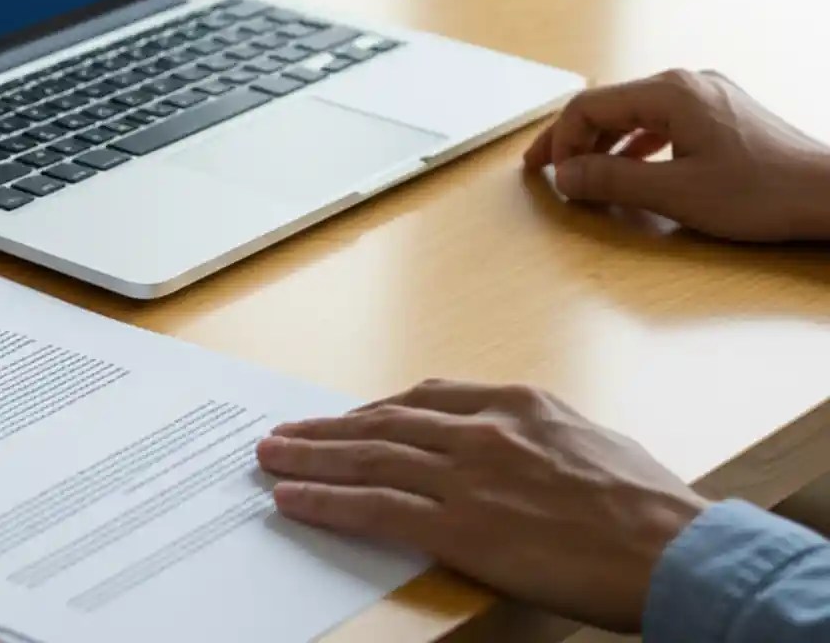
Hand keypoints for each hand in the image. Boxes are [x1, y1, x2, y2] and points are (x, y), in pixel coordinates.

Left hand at [255, 380, 707, 631]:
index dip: (373, 410)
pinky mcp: (460, 526)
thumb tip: (510, 444)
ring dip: (309, 458)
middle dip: (325, 430)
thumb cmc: (649, 503)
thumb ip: (537, 434)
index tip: (344, 418)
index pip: (424, 398)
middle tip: (281, 433)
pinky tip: (293, 500)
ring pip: (367, 457)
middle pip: (382, 422)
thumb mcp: (591, 442)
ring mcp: (467, 476)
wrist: (677, 547)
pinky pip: (376, 508)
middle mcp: (482, 429)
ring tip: (269, 458)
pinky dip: (326, 501)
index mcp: (517, 403)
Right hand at [524, 68, 829, 241]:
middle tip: (544, 172)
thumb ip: (610, 181)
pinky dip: (631, 145)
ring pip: (631, 114)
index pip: (588, 106)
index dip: (560, 142)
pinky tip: (626, 169)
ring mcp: (705, 97)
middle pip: (607, 106)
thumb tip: (564, 176)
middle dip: (571, 141)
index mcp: (670, 93)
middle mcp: (685, 85)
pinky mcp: (718, 116)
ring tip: (579, 174)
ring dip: (600, 145)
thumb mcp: (674, 193)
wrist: (828, 194)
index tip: (552, 178)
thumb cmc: (762, 192)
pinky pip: (658, 123)